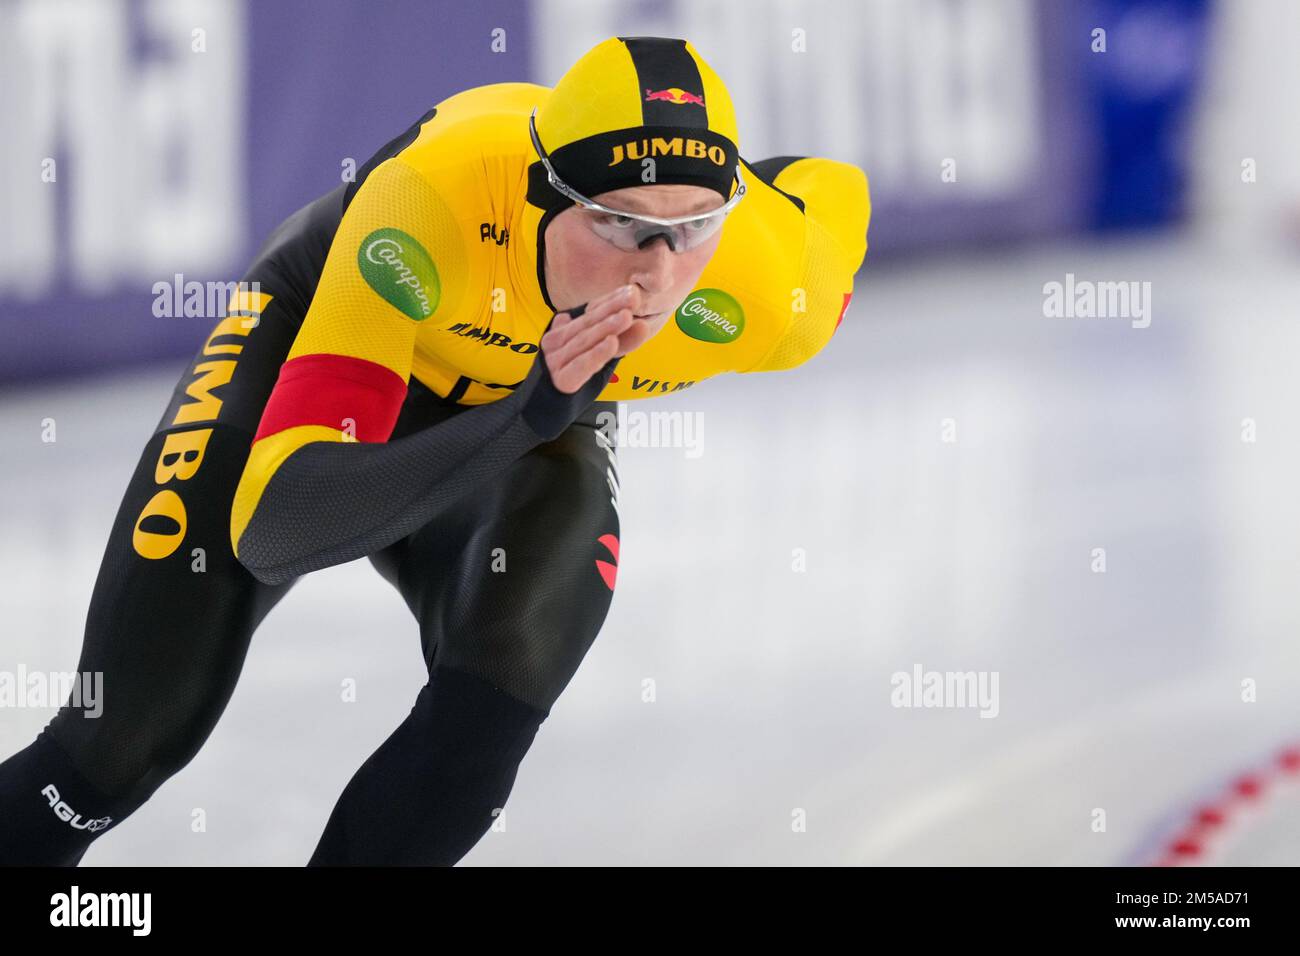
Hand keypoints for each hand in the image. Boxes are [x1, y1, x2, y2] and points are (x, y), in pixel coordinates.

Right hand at [542, 285, 656, 393]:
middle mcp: (556, 343)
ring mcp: (555, 360)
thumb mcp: (599, 359)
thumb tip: (640, 325)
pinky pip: (581, 364)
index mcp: (562, 332)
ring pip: (585, 341)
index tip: (630, 291)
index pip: (589, 313)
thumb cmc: (572, 381)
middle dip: (612, 309)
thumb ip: (619, 344)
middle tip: (633, 296)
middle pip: (587, 323)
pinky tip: (612, 342)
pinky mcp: (560, 380)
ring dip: (607, 327)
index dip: (610, 301)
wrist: (542, 411)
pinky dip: (597, 353)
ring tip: (626, 316)